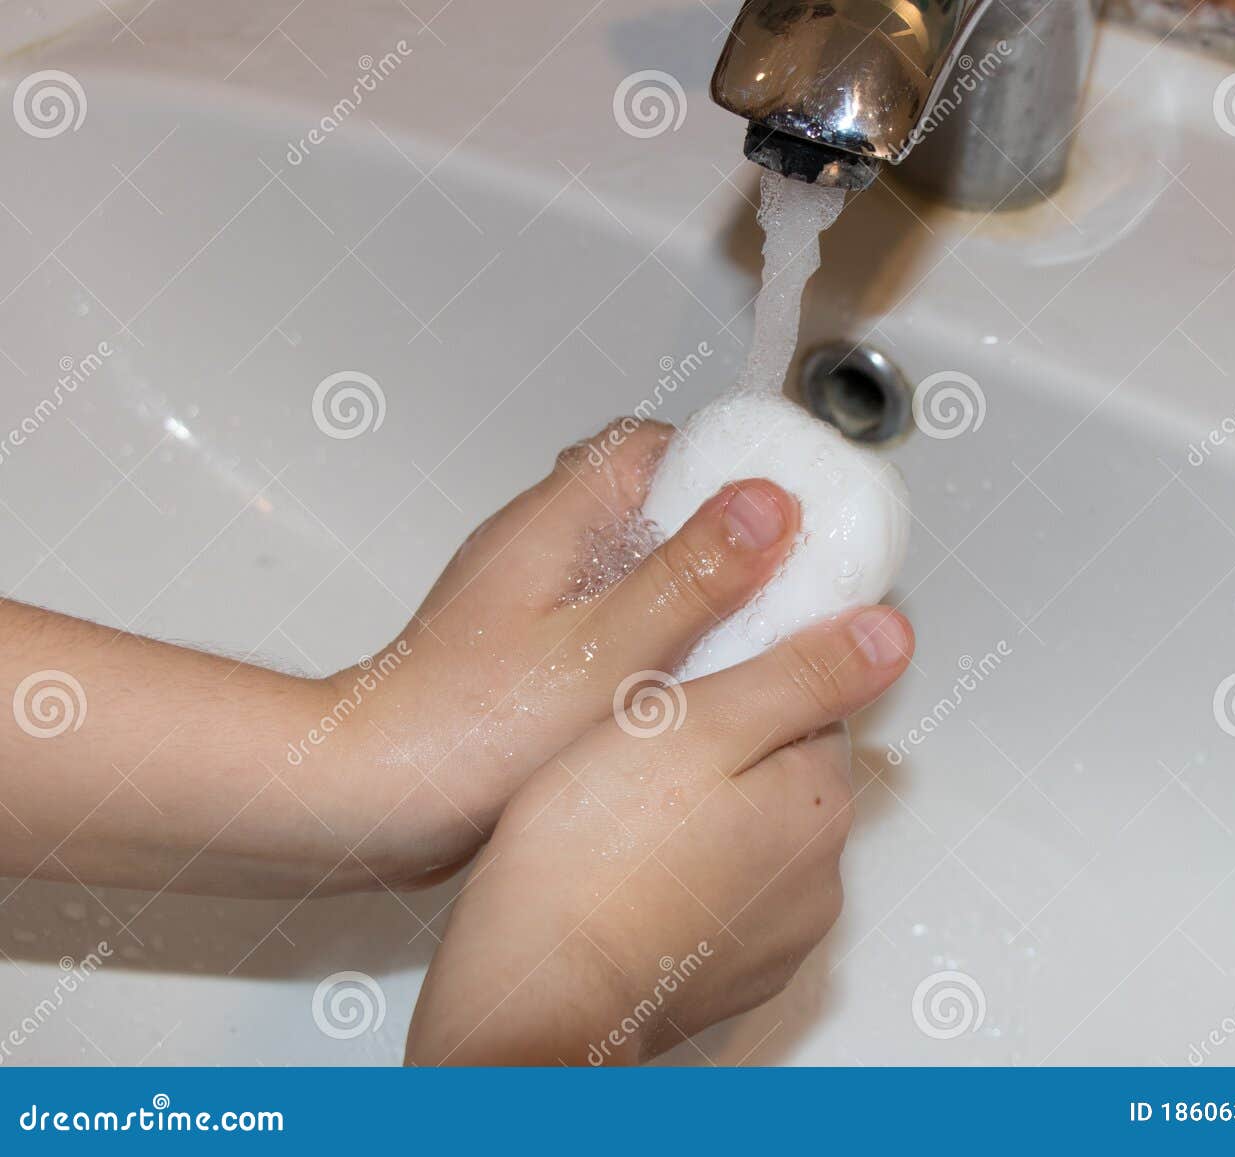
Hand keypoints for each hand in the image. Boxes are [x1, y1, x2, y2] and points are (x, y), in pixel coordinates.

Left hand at [0, 420, 806, 897]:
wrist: (368, 802)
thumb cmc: (465, 732)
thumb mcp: (606, 651)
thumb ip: (689, 577)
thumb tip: (767, 504)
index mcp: (557, 520)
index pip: (657, 446)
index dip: (730, 469)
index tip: (791, 507)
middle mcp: (543, 543)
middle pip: (656, 501)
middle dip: (726, 533)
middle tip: (785, 579)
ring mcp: (537, 596)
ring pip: (640, 561)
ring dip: (698, 587)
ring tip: (752, 634)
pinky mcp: (536, 649)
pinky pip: (619, 613)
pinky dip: (665, 633)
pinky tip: (692, 687)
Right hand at [404, 604, 913, 1064]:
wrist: (536, 999)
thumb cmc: (596, 859)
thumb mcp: (702, 723)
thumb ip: (803, 674)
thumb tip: (888, 635)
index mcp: (819, 805)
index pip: (812, 711)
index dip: (745, 683)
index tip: (687, 684)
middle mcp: (817, 881)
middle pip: (782, 778)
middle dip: (721, 756)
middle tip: (638, 748)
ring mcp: (772, 941)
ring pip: (746, 844)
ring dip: (699, 823)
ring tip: (618, 813)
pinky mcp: (722, 982)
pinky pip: (714, 906)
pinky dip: (679, 885)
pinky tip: (620, 874)